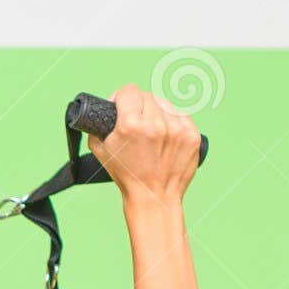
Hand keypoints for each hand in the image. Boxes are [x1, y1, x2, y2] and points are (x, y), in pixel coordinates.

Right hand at [89, 85, 200, 205]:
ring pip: (164, 103)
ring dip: (156, 112)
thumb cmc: (126, 176)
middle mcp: (155, 124)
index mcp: (130, 126)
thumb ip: (96, 127)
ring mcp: (176, 129)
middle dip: (139, 105)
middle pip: (146, 95)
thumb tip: (99, 110)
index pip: (128, 90)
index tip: (121, 105)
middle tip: (136, 121)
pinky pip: (180, 115)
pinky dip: (171, 122)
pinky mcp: (191, 134)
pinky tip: (165, 136)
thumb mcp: (101, 151)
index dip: (121, 97)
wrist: (154, 197)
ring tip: (152, 131)